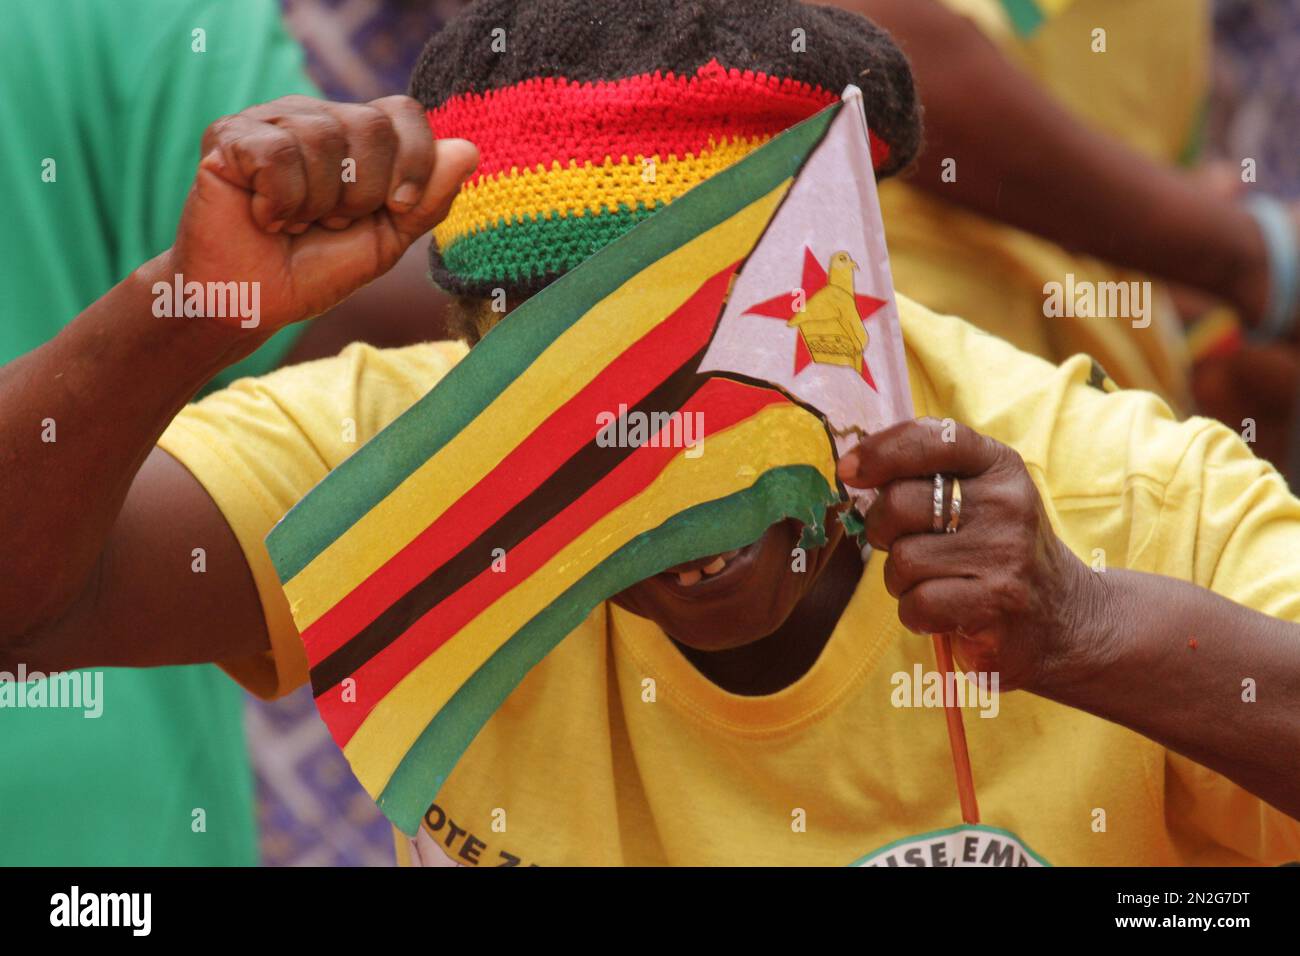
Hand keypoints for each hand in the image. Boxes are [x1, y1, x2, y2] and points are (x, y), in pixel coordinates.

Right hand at [167, 95, 477, 333]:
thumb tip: (469, 150)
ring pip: (322, 139)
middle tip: (331, 222)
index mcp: (357, 135)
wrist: (254, 302)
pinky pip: (276, 156)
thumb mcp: (387, 240)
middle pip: (370, 125)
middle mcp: (315, 116)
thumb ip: (427, 199)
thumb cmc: (316, 268)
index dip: (411, 163)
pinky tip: (266, 217)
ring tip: (295, 222)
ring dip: (316, 204)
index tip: (396, 209)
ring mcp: (270, 120)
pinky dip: (280, 203)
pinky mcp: (229, 137)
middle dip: (362, 194)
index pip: (404, 112)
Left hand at [838, 417, 1100, 691]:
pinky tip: (943, 612)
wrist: (1064, 618)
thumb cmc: (998, 550)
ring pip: (903, 560)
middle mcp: (1007, 503)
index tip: (850, 471)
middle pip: (899, 504)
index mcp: (999, 466)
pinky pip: (916, 604)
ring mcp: (1004, 554)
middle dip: (883, 530)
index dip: (881, 451)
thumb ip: (926, 475)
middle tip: (905, 544)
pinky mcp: (995, 604)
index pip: (933, 439)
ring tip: (935, 582)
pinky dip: (916, 614)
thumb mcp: (980, 496)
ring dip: (901, 580)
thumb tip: (852, 467)